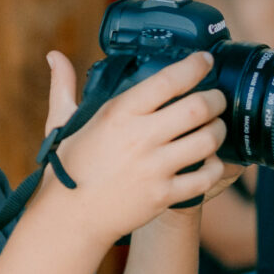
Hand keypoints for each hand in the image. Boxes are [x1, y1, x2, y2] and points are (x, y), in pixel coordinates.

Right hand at [41, 49, 228, 240]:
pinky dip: (215, 166)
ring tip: (216, 126)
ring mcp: (155, 168)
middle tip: (217, 98)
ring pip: (207, 141)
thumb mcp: (61, 121)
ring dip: (219, 130)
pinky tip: (210, 160)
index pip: (168, 81)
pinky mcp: (164, 195)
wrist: (69, 218)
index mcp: (119, 113)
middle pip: (198, 108)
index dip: (194, 66)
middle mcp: (140, 137)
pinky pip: (205, 177)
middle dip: (216, 99)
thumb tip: (54, 55)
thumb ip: (63, 85)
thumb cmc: (67, 167)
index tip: (204, 60)